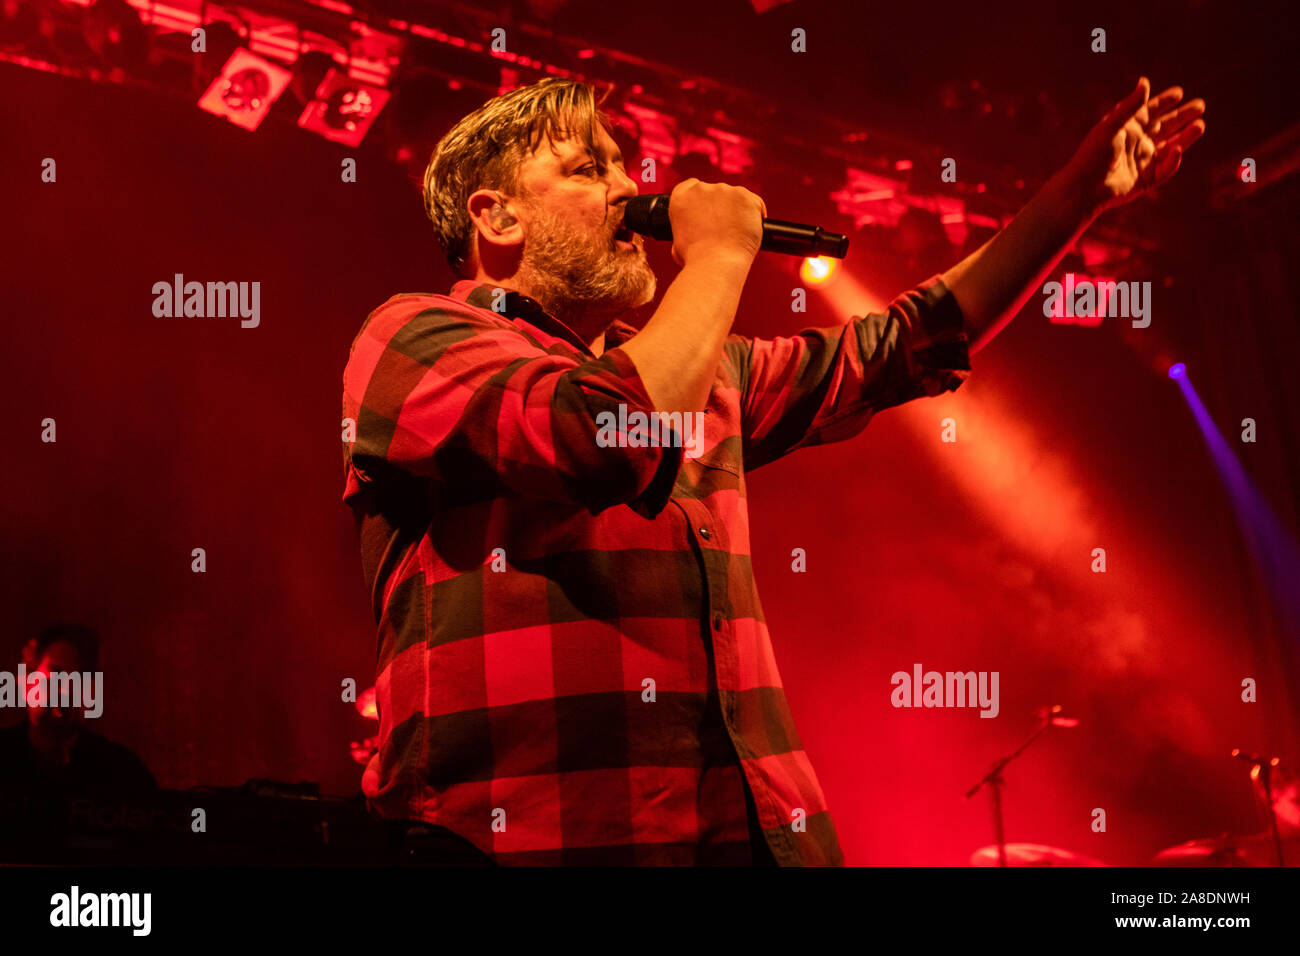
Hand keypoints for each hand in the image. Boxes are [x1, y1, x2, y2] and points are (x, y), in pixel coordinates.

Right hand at [667, 178, 766, 267]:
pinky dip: (755, 215)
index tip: (707, 212)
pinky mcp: (745, 196)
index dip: (702, 200)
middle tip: (723, 230)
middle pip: (716, 192)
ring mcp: (725, 190)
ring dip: (738, 211)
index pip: (692, 186)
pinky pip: (755, 203)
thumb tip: (692, 232)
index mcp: (681, 196)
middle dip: (720, 208)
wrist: (716, 264)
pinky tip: (751, 229)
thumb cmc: (696, 259)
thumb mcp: (677, 243)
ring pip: (736, 197)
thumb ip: (685, 228)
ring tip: (736, 234)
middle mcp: (702, 189)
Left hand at [1063, 77, 1205, 215]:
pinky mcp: (1145, 180)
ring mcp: (1142, 161)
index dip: (1164, 102)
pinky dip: (1172, 161)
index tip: (1179, 92)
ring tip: (1200, 125)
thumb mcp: (1112, 126)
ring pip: (1170, 146)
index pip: (1150, 111)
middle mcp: (1136, 143)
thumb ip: (1131, 106)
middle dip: (1182, 116)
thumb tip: (1145, 81)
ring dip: (1185, 136)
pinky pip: (1164, 169)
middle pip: (1165, 127)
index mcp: (1126, 128)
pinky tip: (1177, 150)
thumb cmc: (1093, 155)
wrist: (1084, 188)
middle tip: (1200, 105)